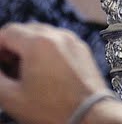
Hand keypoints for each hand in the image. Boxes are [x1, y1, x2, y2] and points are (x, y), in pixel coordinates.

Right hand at [0, 24, 115, 123]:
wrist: (89, 116)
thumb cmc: (50, 110)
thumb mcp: (12, 98)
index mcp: (37, 43)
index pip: (9, 31)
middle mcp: (56, 35)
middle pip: (27, 30)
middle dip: (12, 45)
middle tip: (5, 66)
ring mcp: (72, 40)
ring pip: (44, 34)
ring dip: (29, 46)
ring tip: (23, 71)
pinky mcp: (82, 48)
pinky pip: (59, 41)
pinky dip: (47, 50)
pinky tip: (44, 71)